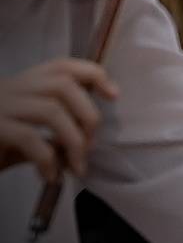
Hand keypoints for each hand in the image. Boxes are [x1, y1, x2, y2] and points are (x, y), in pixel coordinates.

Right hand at [0, 58, 118, 181]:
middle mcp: (10, 89)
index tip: (113, 95)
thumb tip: (84, 143)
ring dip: (73, 141)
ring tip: (77, 167)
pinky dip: (48, 159)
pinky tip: (50, 176)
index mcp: (22, 84)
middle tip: (90, 146)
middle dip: (87, 115)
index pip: (63, 66)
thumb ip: (49, 132)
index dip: (93, 75)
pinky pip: (30, 139)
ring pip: (51, 111)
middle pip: (63, 86)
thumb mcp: (23, 134)